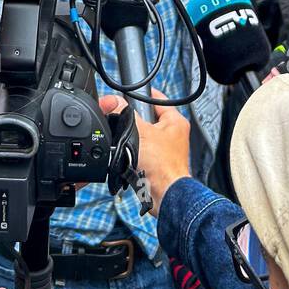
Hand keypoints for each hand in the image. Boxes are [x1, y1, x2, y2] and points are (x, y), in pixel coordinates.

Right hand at [100, 89, 190, 211]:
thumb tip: (114, 102)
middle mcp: (174, 134)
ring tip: (131, 144)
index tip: (130, 94)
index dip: (142, 96)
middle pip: (148, 119)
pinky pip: (143, 152)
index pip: (158, 99)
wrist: (164, 194)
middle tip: (127, 123)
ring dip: (134, 140)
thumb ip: (126, 115)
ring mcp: (167, 150)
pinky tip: (131, 157)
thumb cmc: (162, 166)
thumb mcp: (140, 133)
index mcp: (175, 122)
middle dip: (135, 122)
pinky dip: (135, 154)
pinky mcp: (159, 163)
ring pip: (144, 137)